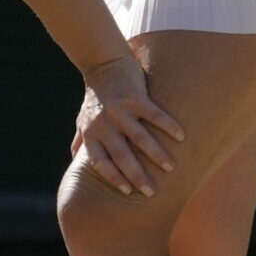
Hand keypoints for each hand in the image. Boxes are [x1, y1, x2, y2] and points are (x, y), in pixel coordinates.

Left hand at [68, 55, 185, 197]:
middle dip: (137, 176)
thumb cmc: (95, 97)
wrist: (103, 63)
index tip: (128, 191)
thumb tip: (73, 164)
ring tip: (170, 168)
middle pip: (122, 156)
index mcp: (91, 134)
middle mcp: (104, 125)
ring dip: (156, 155)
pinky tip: (181, 137)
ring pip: (140, 138)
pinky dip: (168, 126)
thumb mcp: (82, 120)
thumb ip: (80, 142)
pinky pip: (154, 115)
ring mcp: (119, 111)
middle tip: (152, 192)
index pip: (101, 163)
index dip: (114, 178)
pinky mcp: (135, 97)